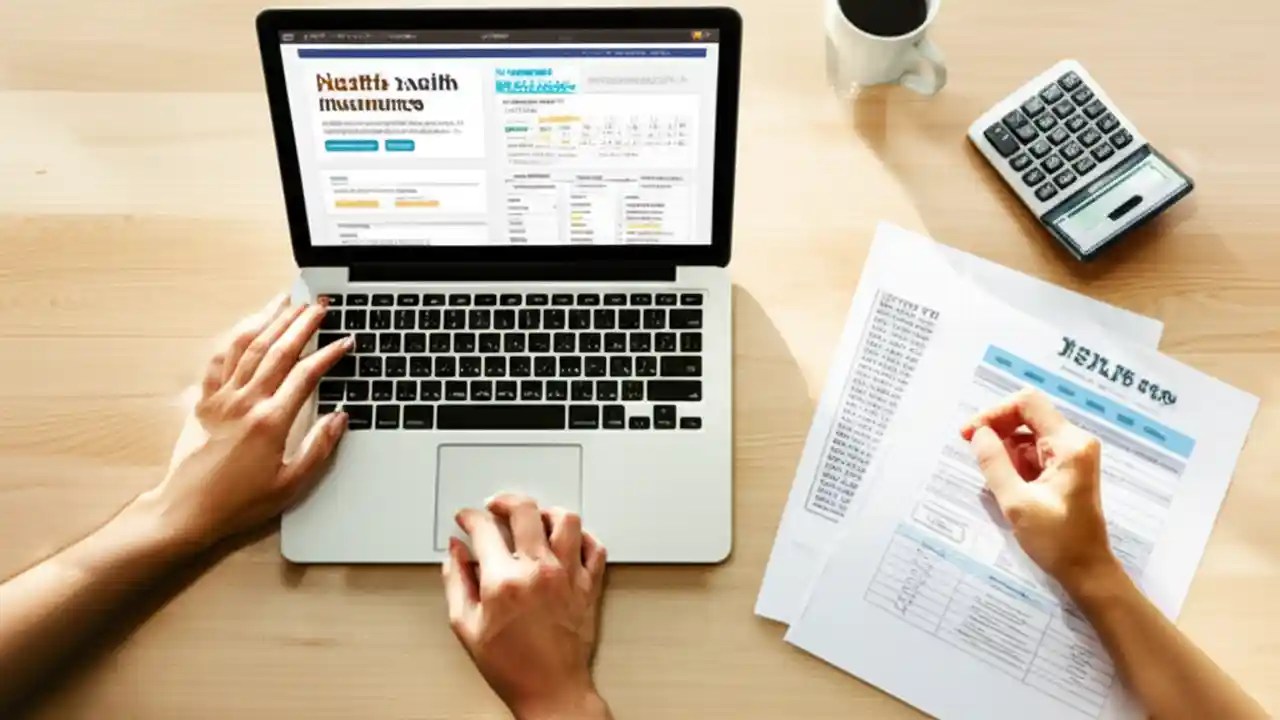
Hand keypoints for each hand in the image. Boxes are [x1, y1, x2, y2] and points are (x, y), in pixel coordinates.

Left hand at [136, 296, 352, 548]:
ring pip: (247, 348)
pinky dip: (234, 341)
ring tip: (285, 303)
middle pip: (278, 350)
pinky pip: (219, 362)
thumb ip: (319, 447)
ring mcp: (222, 399)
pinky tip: (245, 329)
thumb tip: (339, 418)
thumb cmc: (239, 503)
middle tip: (319, 306)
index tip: (345, 341)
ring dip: (269, 321)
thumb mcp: (291, 484)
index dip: (329, 354)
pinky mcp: (204, 403)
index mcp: (270, 421)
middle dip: (302, 324)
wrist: (187, 511)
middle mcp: (245, 402)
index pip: (306, 375)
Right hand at [443, 493, 609, 719]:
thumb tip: (455, 551)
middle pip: (525, 510)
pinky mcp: (589, 585)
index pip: (484, 528)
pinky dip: (581, 536)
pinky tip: (566, 540)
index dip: (469, 517)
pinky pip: (593, 546)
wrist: (551, 690)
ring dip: (546, 512)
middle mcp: (539, 571)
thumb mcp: (467, 626)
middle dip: (504, 501)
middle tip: (496, 507)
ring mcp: (568, 576)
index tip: (466, 518)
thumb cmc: (511, 667)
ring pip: (565, 519)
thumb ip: (457, 581)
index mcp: (504, 581)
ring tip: (534, 518)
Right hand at [961, 389, 1118, 593]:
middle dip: (997, 432)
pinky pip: (1034, 453)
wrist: (1087, 570)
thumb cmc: (1056, 540)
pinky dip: (1016, 464)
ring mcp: (1073, 455)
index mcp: (1070, 445)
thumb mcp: (1016, 502)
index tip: (970, 435)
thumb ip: (994, 463)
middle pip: (1028, 416)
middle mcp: (1075, 442)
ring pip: (1028, 435)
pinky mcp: (1067, 468)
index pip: (1027, 404)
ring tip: (998, 483)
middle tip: (975, 454)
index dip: (994, 413)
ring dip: (1006, 452)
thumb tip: (978, 433)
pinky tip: (1010, 487)